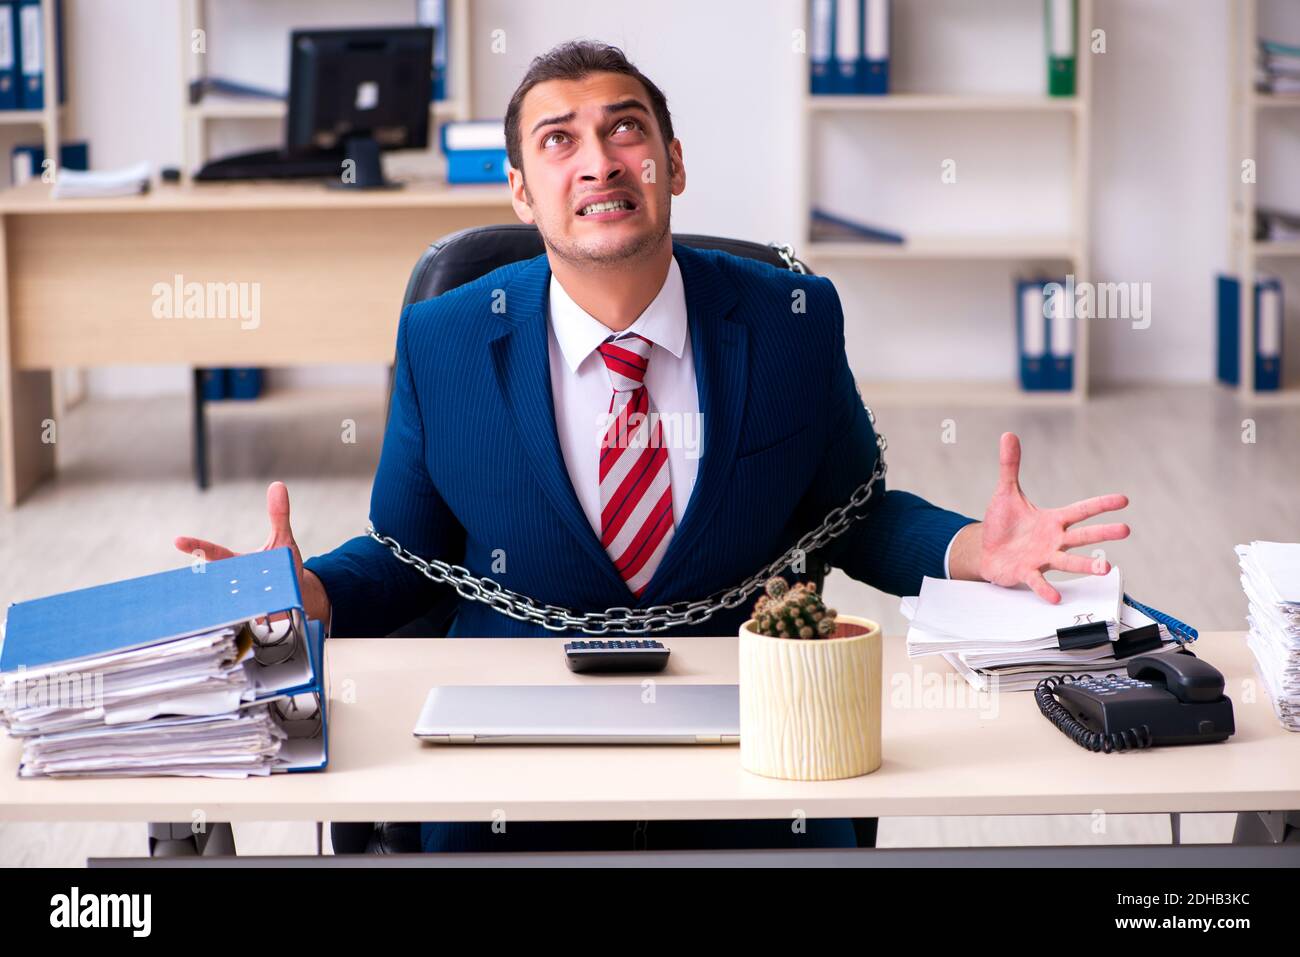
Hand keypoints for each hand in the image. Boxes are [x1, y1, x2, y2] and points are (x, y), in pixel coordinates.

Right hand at [174, 481, 330, 622]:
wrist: (298, 595)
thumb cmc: (283, 568)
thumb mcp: (282, 540)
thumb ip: (279, 515)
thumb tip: (278, 485)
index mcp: (237, 564)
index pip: (215, 553)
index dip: (198, 546)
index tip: (178, 540)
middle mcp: (237, 583)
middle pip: (222, 581)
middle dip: (226, 580)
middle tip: (235, 577)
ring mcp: (247, 602)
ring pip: (238, 603)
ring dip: (248, 601)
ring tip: (260, 603)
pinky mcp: (259, 619)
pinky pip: (255, 621)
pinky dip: (260, 621)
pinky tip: (266, 622)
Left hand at [956, 432, 1130, 603]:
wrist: (986, 550)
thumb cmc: (1002, 524)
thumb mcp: (1006, 492)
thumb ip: (1010, 466)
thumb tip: (1008, 435)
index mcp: (1053, 520)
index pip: (1081, 510)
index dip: (1100, 504)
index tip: (1123, 500)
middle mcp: (1053, 540)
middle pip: (1082, 535)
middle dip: (1103, 532)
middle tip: (1125, 529)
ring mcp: (1042, 558)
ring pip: (1068, 561)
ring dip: (1086, 564)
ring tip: (1105, 567)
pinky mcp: (1027, 572)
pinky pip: (1039, 581)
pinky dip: (1046, 589)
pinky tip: (1055, 597)